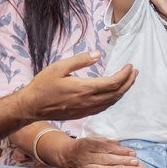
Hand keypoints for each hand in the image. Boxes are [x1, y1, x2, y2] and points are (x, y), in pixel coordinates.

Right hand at [17, 52, 136, 121]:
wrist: (31, 106)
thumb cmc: (43, 85)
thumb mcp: (59, 67)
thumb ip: (80, 60)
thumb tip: (98, 54)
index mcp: (84, 89)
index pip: (112, 83)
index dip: (124, 75)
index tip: (130, 66)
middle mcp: (88, 101)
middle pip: (116, 94)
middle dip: (128, 82)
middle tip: (135, 72)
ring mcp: (86, 110)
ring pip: (111, 102)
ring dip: (123, 91)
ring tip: (129, 80)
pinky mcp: (82, 114)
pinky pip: (103, 107)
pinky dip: (113, 99)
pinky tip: (114, 93)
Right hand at [53, 136, 138, 167]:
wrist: (64, 154)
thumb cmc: (82, 146)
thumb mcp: (92, 140)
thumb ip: (107, 143)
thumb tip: (121, 147)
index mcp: (88, 144)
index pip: (107, 147)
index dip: (120, 150)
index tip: (133, 153)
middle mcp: (84, 155)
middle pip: (105, 158)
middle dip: (121, 160)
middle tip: (135, 162)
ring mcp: (82, 166)